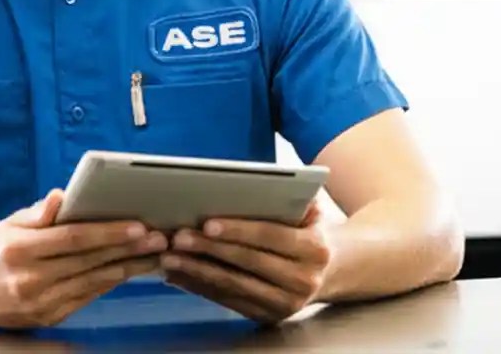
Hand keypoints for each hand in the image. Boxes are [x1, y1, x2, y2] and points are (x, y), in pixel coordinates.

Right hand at [0, 189, 167, 327]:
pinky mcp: (49, 318)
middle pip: (89, 262)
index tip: (138, 226)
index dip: (108, 232)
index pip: (73, 239)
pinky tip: (130, 270)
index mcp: (19, 250)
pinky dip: (110, 282)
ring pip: (93, 283)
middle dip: (129, 249)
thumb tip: (62, 196)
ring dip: (128, 268)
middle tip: (159, 238)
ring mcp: (40, 303)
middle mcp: (30, 280)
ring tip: (155, 256)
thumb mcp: (9, 224)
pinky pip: (87, 296)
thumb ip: (38, 213)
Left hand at [160, 204, 331, 324]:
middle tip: (178, 237)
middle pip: (246, 262)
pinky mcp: (268, 317)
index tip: (207, 223)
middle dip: (209, 249)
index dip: (238, 230)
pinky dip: (201, 287)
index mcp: (313, 250)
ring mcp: (285, 303)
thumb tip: (258, 184)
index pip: (270, 237)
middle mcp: (302, 281)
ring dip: (197, 272)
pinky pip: (228, 301)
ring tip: (169, 258)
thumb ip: (291, 198)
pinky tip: (179, 275)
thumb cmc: (309, 231)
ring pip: (233, 285)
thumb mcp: (311, 211)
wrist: (330, 270)